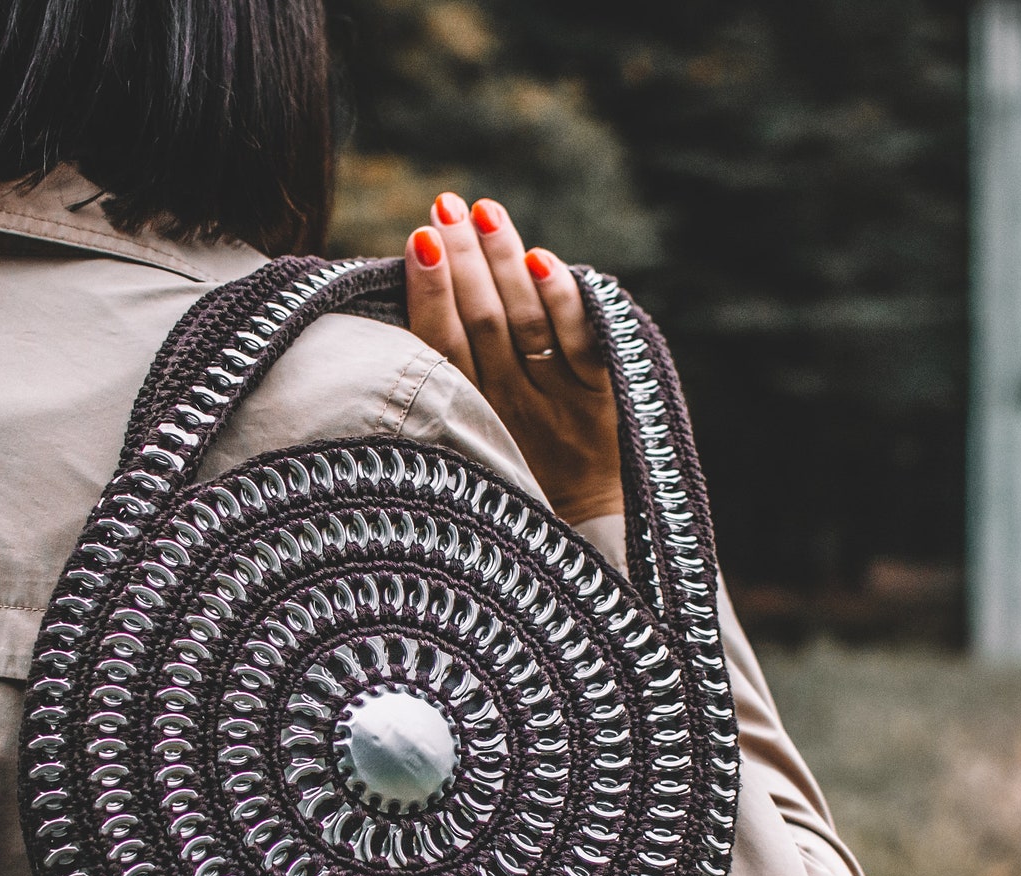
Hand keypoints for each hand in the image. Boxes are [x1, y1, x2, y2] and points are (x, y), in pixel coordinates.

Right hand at [404, 193, 621, 524]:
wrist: (585, 525)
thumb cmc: (517, 469)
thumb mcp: (472, 431)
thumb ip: (451, 369)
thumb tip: (421, 284)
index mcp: (470, 412)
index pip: (441, 343)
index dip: (430, 292)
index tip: (420, 239)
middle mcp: (511, 402)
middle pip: (482, 323)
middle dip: (464, 262)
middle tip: (445, 206)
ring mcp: (557, 397)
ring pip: (525, 321)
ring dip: (504, 263)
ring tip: (484, 212)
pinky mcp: (600, 395)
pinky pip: (582, 342)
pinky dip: (563, 302)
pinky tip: (542, 260)